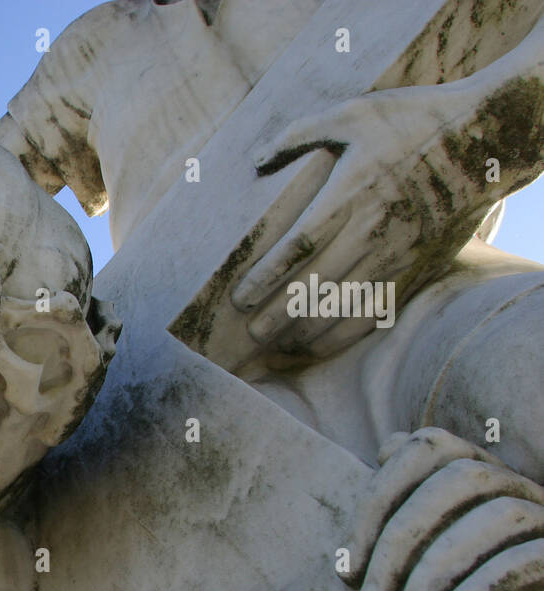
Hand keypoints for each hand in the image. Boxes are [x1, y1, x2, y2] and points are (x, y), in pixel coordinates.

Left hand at [231, 80, 524, 357]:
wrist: (485, 138)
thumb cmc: (413, 120)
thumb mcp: (355, 112)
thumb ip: (300, 134)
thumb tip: (256, 159)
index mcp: (351, 193)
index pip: (299, 246)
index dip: (266, 276)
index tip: (239, 297)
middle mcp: (372, 229)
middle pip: (317, 285)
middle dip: (280, 313)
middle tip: (251, 333)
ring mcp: (396, 252)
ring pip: (345, 305)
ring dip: (308, 330)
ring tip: (278, 344)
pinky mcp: (416, 265)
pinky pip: (376, 309)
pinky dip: (345, 332)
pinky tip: (319, 342)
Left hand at [339, 427, 543, 590]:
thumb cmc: (460, 585)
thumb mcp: (427, 540)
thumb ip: (407, 496)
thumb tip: (391, 447)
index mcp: (479, 468)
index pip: (427, 449)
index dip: (377, 501)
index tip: (346, 573)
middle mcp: (521, 483)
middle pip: (457, 483)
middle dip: (398, 551)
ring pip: (501, 517)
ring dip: (436, 576)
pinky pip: (535, 557)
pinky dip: (491, 582)